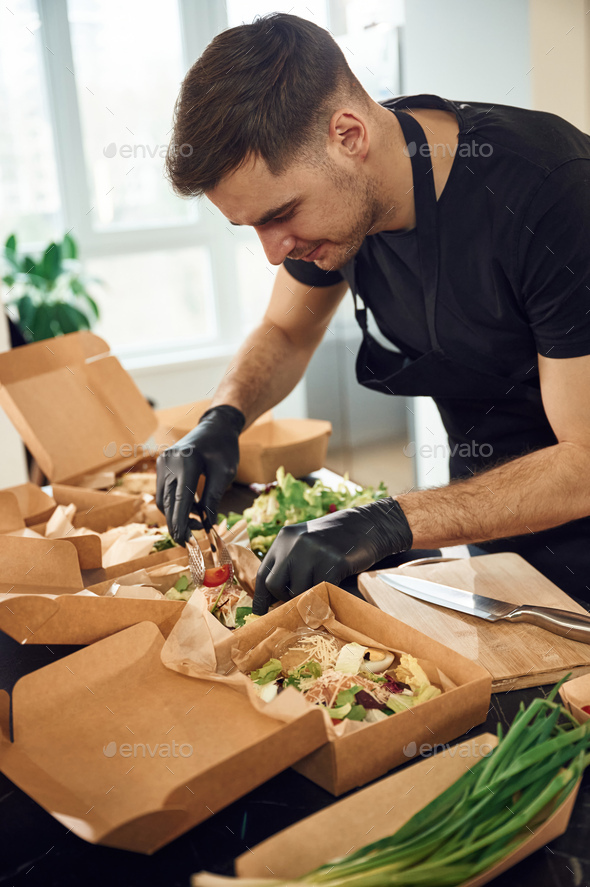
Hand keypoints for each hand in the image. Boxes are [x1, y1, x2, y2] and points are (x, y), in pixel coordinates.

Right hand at [156, 405, 244, 543]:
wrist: (215, 427)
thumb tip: (207, 526)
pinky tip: (191, 509)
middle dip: (178, 524)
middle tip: (193, 539)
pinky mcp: (161, 465)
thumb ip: (213, 500)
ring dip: (176, 515)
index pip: (179, 500)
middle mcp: (169, 461)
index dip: (180, 524)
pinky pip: (164, 492)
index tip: (185, 543)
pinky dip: (175, 505)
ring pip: (163, 499)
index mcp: (186, 461)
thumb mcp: (224, 475)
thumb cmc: (224, 449)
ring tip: (197, 521)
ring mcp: (162, 463)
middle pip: (167, 503)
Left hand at [252, 498, 412, 613]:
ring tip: (322, 587)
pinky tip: (335, 585)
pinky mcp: (334, 562)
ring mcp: (314, 552)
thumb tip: (273, 597)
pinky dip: (327, 595)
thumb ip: (289, 562)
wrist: (369, 525)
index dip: (261, 597)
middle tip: (300, 598)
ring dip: (309, 597)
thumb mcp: (305, 542)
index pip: (263, 573)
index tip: (262, 612)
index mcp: (284, 538)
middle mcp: (295, 543)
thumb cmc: (336, 539)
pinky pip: (322, 591)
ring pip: (299, 592)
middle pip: (275, 585)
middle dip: (285, 598)